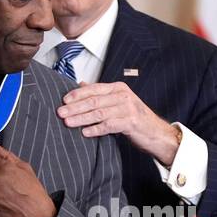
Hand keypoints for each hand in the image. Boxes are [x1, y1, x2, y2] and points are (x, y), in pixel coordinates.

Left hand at [57, 82, 180, 165]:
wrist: (156, 132)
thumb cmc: (134, 117)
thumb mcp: (118, 101)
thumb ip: (101, 93)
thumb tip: (81, 84)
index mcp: (118, 88)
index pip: (94, 89)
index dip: (77, 94)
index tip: (64, 100)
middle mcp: (122, 96)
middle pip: (94, 101)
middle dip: (75, 107)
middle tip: (60, 112)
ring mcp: (127, 108)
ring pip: (99, 113)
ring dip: (81, 118)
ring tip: (68, 122)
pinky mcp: (131, 122)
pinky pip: (109, 125)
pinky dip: (96, 129)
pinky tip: (85, 132)